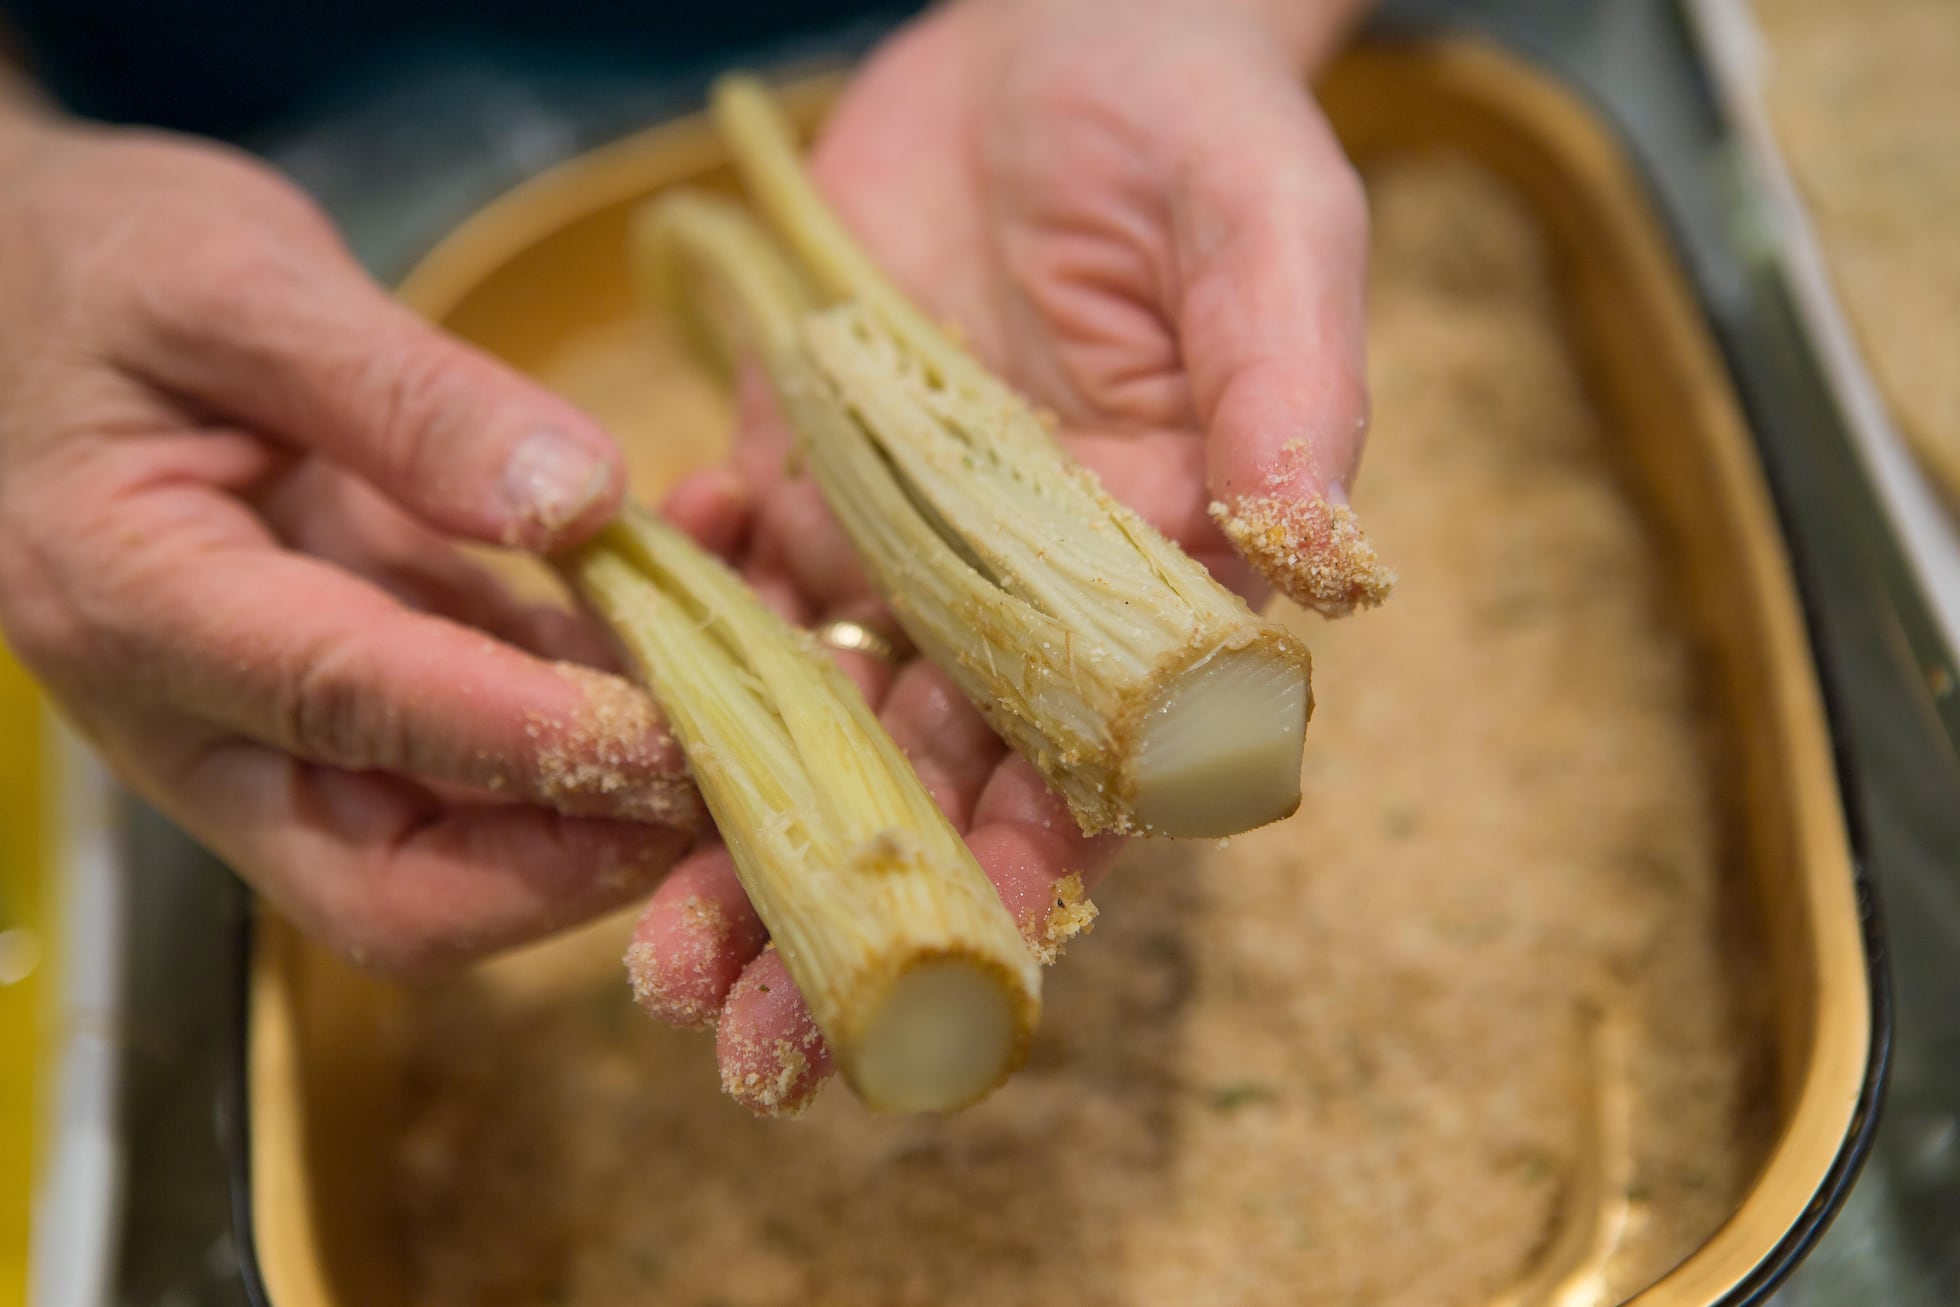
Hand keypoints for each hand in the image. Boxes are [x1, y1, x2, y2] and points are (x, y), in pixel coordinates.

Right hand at [0, 117, 706, 973]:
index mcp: (133, 600)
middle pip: (393, 885)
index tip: (687, 726)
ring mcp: (266, 727)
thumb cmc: (92, 263)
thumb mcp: (234, 280)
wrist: (13, 285)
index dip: (532, 735)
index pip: (350, 707)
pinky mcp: (334, 698)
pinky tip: (689, 609)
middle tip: (729, 780)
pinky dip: (589, 707)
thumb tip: (578, 499)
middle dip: (572, 860)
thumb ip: (402, 391)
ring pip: (450, 847)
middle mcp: (192, 714)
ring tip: (752, 686)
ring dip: (610, 794)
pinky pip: (475, 752)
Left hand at [639, 0, 1381, 1112]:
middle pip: (933, 785)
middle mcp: (1016, 595)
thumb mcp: (1270, 238)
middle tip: (759, 1058)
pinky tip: (604, 743)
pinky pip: (726, 587)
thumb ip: (1289, 392)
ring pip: (815, 725)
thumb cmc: (1197, 131)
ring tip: (661, 977)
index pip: (1092, 762)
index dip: (1026, 876)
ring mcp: (896, 541)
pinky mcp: (797, 471)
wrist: (1060, 29)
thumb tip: (1314, 559)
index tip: (955, 987)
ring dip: (739, 845)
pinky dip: (673, 665)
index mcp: (1146, 579)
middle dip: (852, 917)